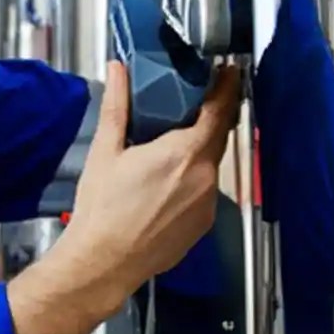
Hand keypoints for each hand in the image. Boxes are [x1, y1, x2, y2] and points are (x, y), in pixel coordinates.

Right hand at [8, 61, 241, 333]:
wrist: (104, 263)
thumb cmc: (102, 208)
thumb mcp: (105, 150)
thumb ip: (118, 106)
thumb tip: (118, 70)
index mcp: (183, 154)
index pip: (219, 111)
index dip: (227, 88)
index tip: (230, 72)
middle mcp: (204, 178)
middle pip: (219, 137)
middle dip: (215, 116)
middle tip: (203, 97)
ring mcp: (207, 204)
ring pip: (211, 165)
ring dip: (201, 149)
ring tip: (177, 141)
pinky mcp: (202, 225)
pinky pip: (204, 191)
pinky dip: (194, 177)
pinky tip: (170, 180)